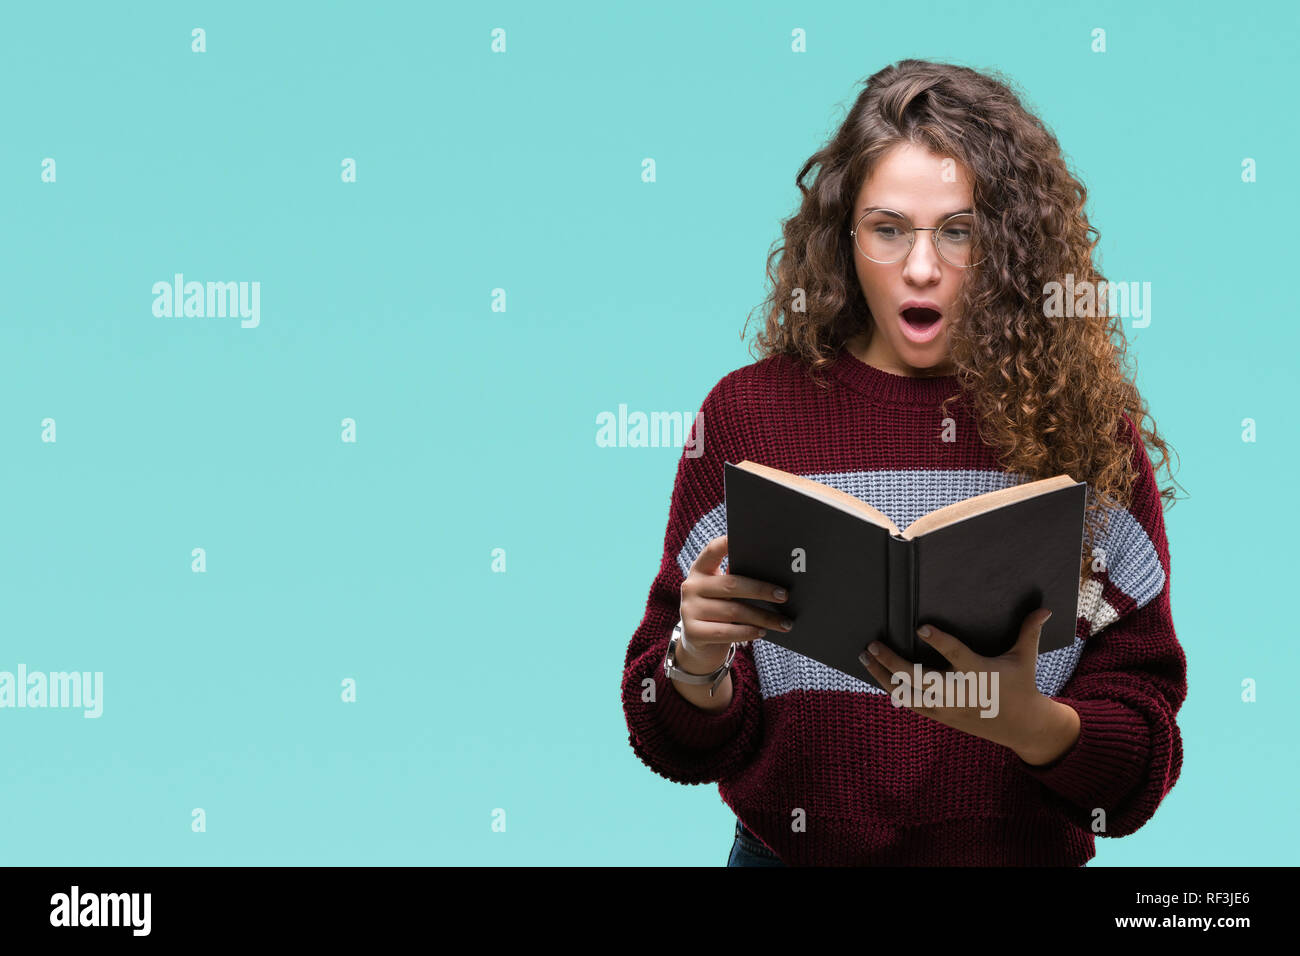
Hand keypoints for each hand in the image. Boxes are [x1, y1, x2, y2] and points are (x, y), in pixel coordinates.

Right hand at [678, 534, 793, 670]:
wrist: (700, 648)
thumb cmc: (720, 615)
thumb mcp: (725, 595)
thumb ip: (738, 582)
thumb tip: (775, 578)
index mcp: (700, 570)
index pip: (713, 550)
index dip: (728, 542)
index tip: (751, 538)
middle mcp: (691, 586)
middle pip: (731, 584)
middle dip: (761, 590)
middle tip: (784, 596)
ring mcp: (689, 609)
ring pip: (734, 611)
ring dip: (763, 617)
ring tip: (784, 622)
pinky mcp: (693, 632)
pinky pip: (726, 631)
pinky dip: (748, 632)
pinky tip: (762, 632)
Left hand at [857, 608, 1079, 764]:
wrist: (1022, 728)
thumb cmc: (1021, 685)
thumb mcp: (1026, 658)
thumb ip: (1029, 631)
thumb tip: (1046, 607)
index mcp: (980, 673)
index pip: (957, 656)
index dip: (940, 643)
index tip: (921, 627)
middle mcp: (960, 692)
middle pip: (921, 681)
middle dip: (894, 663)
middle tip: (873, 644)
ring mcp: (947, 708)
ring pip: (908, 694)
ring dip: (883, 676)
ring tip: (865, 657)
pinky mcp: (941, 717)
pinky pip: (910, 704)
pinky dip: (892, 690)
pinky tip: (876, 674)